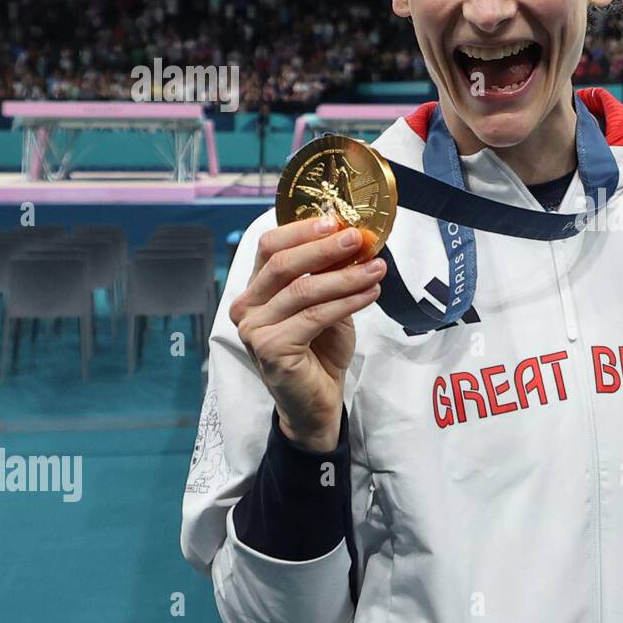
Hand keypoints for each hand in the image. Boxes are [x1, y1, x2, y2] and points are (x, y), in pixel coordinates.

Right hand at [230, 217, 385, 451]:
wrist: (317, 401)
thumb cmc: (320, 350)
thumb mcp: (327, 304)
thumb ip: (330, 276)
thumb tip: (356, 241)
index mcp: (256, 289)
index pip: (270, 247)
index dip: (302, 230)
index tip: (337, 220)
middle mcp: (246, 306)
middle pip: (282, 263)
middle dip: (324, 247)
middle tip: (359, 238)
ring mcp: (254, 328)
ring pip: (303, 290)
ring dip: (346, 275)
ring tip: (377, 268)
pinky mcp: (270, 348)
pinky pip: (314, 316)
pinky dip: (347, 301)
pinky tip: (370, 292)